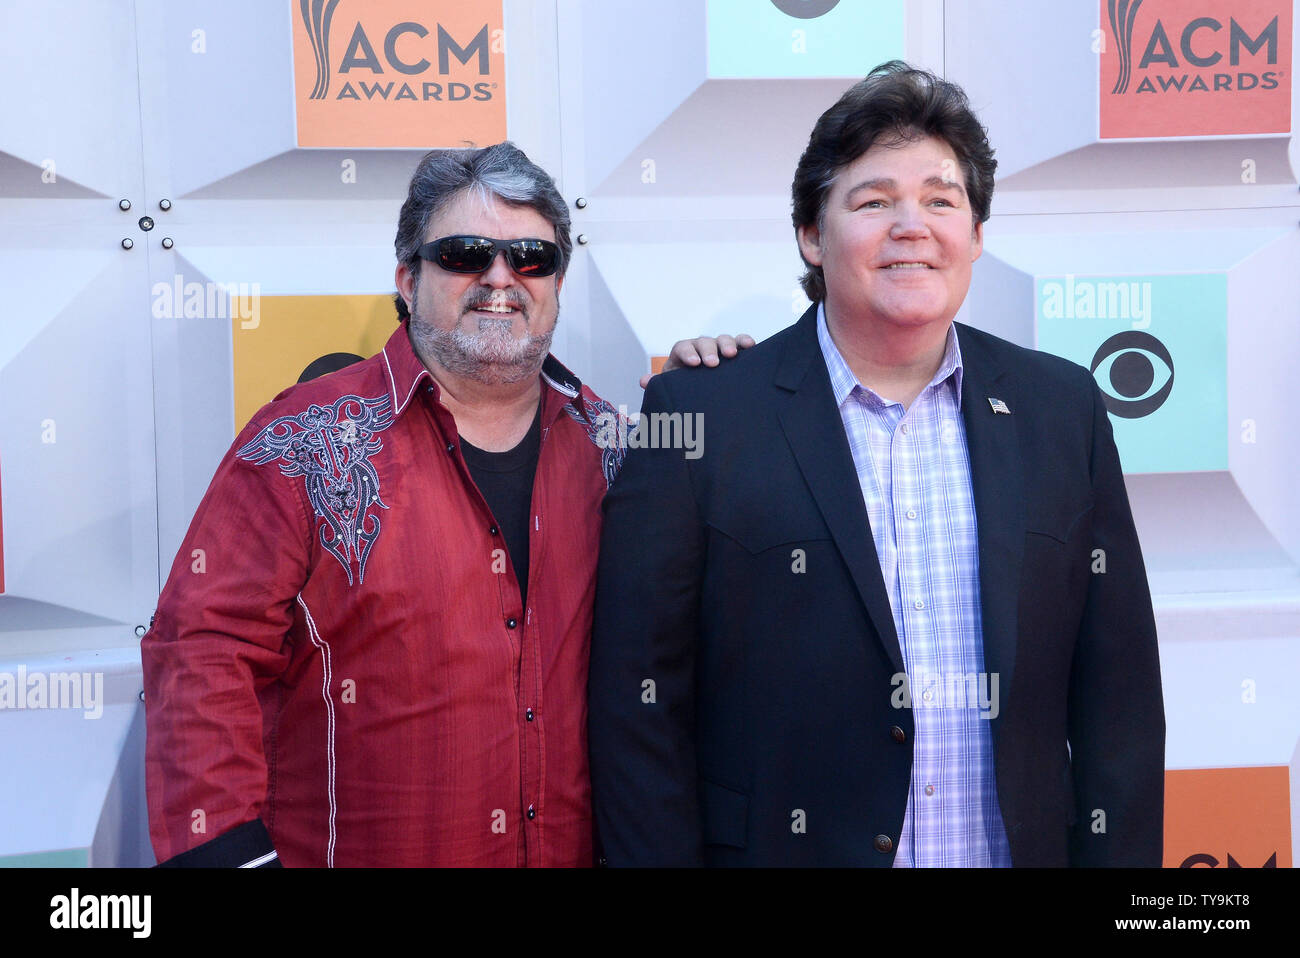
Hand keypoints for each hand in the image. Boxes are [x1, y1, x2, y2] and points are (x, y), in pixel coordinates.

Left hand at [639, 334, 755, 387]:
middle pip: (703, 341)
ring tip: (732, 354)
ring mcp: (718, 348)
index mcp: (682, 354)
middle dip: (708, 350)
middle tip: (712, 363)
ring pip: (722, 339)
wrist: (702, 395)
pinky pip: (741, 342)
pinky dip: (745, 341)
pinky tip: (751, 346)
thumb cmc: (685, 390)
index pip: (683, 347)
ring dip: (728, 344)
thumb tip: (644, 381)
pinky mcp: (735, 352)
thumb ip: (660, 384)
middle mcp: (700, 348)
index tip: (693, 363)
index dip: (688, 353)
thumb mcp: (672, 388)